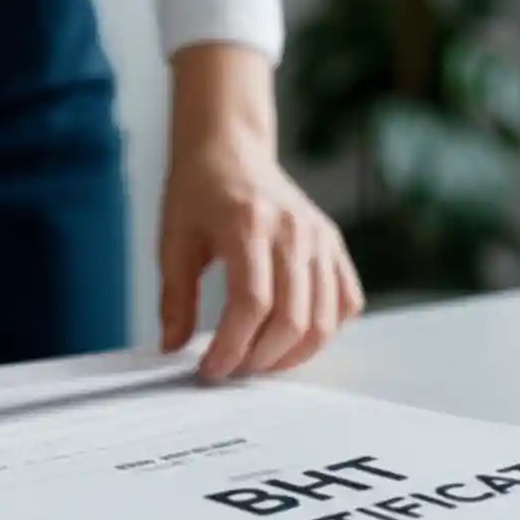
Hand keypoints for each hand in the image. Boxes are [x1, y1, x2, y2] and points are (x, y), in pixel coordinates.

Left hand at [160, 144, 364, 379]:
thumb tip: (173, 347)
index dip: (231, 347)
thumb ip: (174, 297)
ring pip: (324, 319)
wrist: (230, 148)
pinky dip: (324, 331)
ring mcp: (320, 237)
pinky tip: (291, 338)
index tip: (211, 370)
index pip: (251, 303)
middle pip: (292, 318)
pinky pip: (346, 302)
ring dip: (292, 355)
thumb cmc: (198, 193)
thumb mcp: (173, 241)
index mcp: (248, 224)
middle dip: (260, 359)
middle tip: (233, 370)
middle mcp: (293, 230)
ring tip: (259, 362)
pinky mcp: (333, 244)